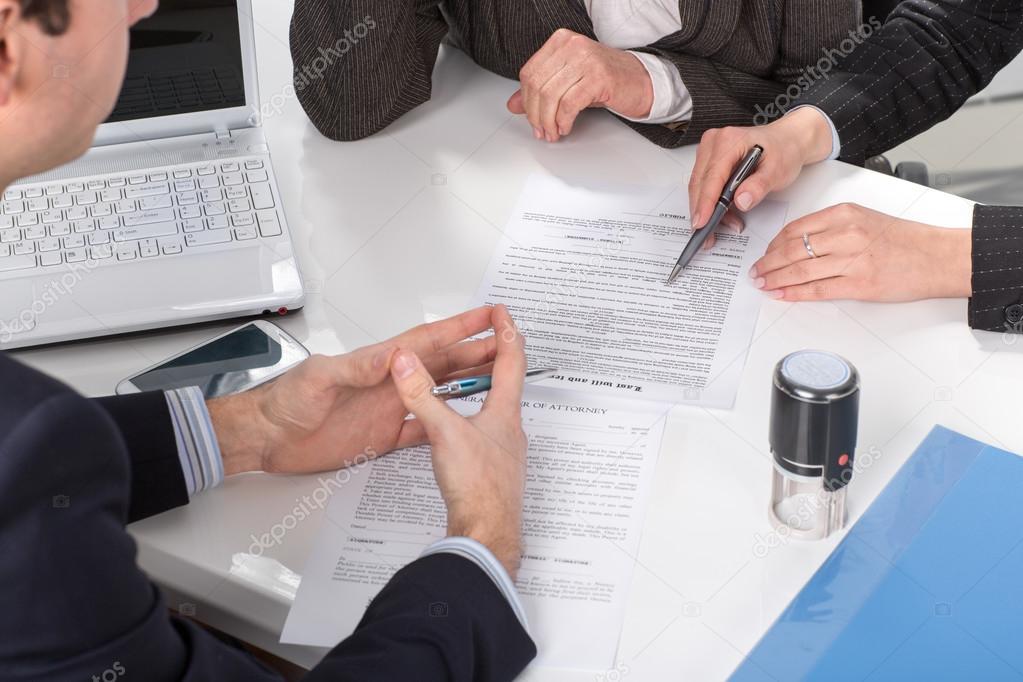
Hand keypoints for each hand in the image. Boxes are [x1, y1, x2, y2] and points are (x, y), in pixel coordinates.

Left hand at [208, 307, 499, 476]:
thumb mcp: (320, 378)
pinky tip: (464, 426)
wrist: (267, 438)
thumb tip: (392, 355)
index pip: (427, 342)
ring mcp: (388, 409)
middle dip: (476, 352)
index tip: (487, 316)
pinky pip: (423, 430)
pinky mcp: (382, 437)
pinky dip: (445, 426)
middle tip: (507, 344)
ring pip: (438, 394)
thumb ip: (357, 367)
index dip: (459, 328)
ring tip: (496, 377)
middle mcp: (388, 383)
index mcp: (378, 363)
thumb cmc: (284, 403)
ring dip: (467, 385)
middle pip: (442, 364)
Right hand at [389, 305, 527, 577]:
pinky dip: (476, 419)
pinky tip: (462, 430)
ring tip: (475, 378)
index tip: (503, 312)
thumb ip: (421, 395)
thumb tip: (405, 362)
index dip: (506, 332)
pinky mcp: (493, 472)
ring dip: (488, 389)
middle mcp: (510, 430)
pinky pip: (487, 435)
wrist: (487, 535)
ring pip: (499, 410)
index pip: (511, 360)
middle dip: (500, 357)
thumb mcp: (443, 433)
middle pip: (510, 384)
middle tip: (494, 337)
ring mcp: (504, 453)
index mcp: (504, 413)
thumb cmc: (477, 489)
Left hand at [507, 29, 652, 142]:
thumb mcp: (567, 82)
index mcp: (560, 41)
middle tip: (541, 130)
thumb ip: (539, 91)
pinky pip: (570, 104)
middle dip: (536, 115)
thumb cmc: (605, 79)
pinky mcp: (599, 77)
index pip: (529, 73)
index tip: (531, 118)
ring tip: (553, 132)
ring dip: (549, 121)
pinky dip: (564, 121)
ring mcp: (586, 59)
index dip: (526, 101)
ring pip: (551, 96)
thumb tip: (513, 104)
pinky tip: (566, 127)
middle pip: (538, 85)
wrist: (640, 81)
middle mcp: (572, 45)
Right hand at [688, 108, 835, 229]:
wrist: (787, 141)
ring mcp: (709, 151)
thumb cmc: (783, 150)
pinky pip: (703, 185)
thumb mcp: (777, 170)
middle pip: (700, 183)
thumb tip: (741, 200)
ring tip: (726, 223)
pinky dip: (711, 202)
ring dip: (708, 209)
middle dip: (703, 211)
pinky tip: (724, 214)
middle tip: (708, 234)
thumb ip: (759, 186)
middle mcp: (714, 142)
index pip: (712, 176)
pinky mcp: (709, 160)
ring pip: (698, 186)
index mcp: (729, 141)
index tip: (702, 222)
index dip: (705, 202)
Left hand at [750, 203, 971, 301]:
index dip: (773, 244)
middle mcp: (846, 233)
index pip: (796, 228)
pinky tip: (782, 294)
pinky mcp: (860, 283)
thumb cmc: (905, 240)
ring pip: (800, 269)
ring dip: (776, 278)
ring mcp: (852, 259)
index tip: (764, 254)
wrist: (938, 257)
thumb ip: (833, 228)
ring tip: (762, 284)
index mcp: (845, 214)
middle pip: (792, 249)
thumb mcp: (865, 220)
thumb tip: (799, 244)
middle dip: (768, 263)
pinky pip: (818, 289)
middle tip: (755, 271)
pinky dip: (795, 293)